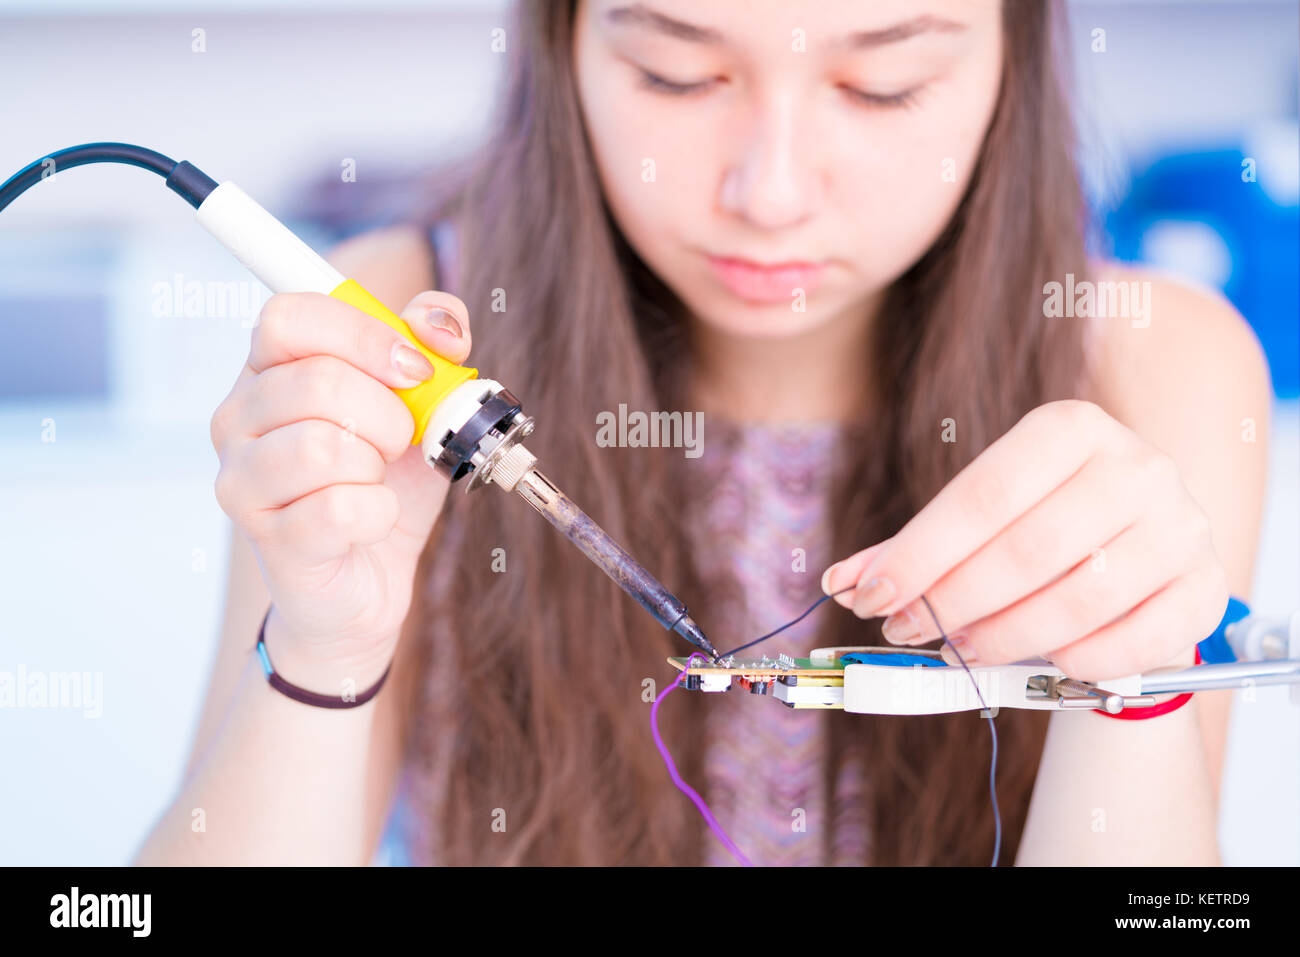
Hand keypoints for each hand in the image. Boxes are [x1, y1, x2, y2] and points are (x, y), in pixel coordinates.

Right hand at [210, 289, 470, 683]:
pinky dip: (379, 514)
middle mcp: (237, 418)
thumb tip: (438, 326)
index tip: (415, 369)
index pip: (289, 316)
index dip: (364, 335)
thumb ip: (431, 346)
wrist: (370, 579)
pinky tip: (371, 521)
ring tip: (376, 481)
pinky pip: (339, 508)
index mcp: (268, 371)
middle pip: (317, 381)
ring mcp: (242, 481)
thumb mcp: (420, 406)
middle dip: (388, 413)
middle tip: (398, 440)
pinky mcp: (269, 538)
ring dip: (377, 465)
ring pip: (323, 446)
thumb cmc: (384, 483)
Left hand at [821, 400, 1228, 680]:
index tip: (867, 596)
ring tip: (961, 649)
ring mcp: (1181, 525)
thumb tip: (840, 580)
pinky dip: (1078, 660)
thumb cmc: (1042, 522)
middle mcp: (1136, 466)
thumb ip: (914, 547)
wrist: (1136, 543)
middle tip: (906, 631)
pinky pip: (1135, 640)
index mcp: (1071, 428)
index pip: (981, 497)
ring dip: (1004, 636)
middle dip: (951, 601)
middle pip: (1025, 550)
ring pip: (1077, 598)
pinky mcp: (1206, 586)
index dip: (918, 555)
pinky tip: (1043, 663)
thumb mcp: (979, 516)